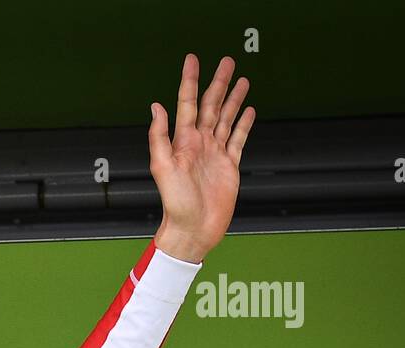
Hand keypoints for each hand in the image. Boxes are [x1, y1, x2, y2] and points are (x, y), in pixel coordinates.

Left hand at [148, 54, 253, 263]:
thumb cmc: (175, 204)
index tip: (193, 60)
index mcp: (183, 141)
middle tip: (227, 61)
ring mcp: (215, 154)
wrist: (193, 229)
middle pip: (211, 105)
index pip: (188, 104)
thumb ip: (159, 136)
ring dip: (233, 99)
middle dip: (218, 83)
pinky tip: (248, 111)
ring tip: (241, 80)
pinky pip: (238, 139)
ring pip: (226, 118)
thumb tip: (156, 106)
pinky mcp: (229, 166)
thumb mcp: (162, 167)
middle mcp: (199, 144)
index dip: (190, 81)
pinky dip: (243, 124)